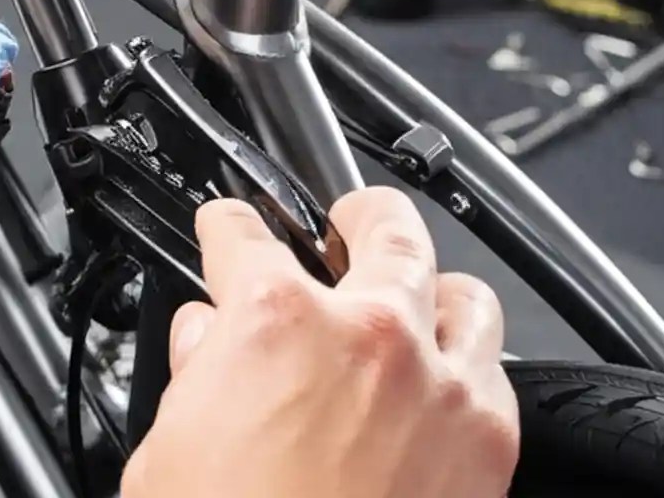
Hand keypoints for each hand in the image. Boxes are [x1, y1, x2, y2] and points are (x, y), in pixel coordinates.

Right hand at [123, 188, 518, 497]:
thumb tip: (207, 338)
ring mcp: (437, 383)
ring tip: (405, 301)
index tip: (228, 230)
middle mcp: (367, 334)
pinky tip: (435, 385)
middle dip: (353, 213)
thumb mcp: (169, 450)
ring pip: (460, 291)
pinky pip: (494, 369)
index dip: (226, 227)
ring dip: (428, 288)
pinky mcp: (486, 439)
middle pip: (381, 223)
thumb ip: (195, 371)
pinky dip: (465, 366)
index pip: (243, 234)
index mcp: (273, 322)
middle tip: (339, 222)